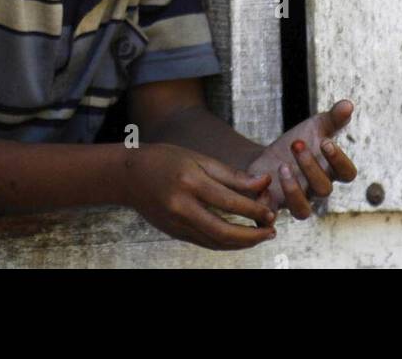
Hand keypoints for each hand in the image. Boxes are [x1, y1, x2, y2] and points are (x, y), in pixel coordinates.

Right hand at [120, 142, 278, 250]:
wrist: (130, 175)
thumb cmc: (167, 160)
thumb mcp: (198, 159)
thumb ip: (231, 174)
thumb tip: (263, 183)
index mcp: (190, 182)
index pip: (229, 202)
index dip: (254, 210)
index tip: (271, 212)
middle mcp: (182, 207)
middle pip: (224, 231)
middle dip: (252, 236)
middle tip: (271, 231)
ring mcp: (176, 224)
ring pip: (215, 242)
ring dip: (242, 243)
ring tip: (261, 236)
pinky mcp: (174, 233)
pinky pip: (205, 242)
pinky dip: (225, 243)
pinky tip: (239, 237)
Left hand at [245, 99, 356, 218]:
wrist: (267, 160)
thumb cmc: (298, 144)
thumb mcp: (314, 127)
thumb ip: (333, 119)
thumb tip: (348, 104)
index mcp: (329, 170)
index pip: (347, 174)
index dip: (339, 160)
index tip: (325, 141)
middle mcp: (315, 189)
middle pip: (324, 189)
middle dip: (311, 166)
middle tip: (296, 144)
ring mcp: (294, 200)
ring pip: (303, 210)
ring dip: (293, 189)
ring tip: (282, 166)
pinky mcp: (272, 205)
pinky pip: (271, 218)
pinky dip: (266, 208)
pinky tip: (262, 188)